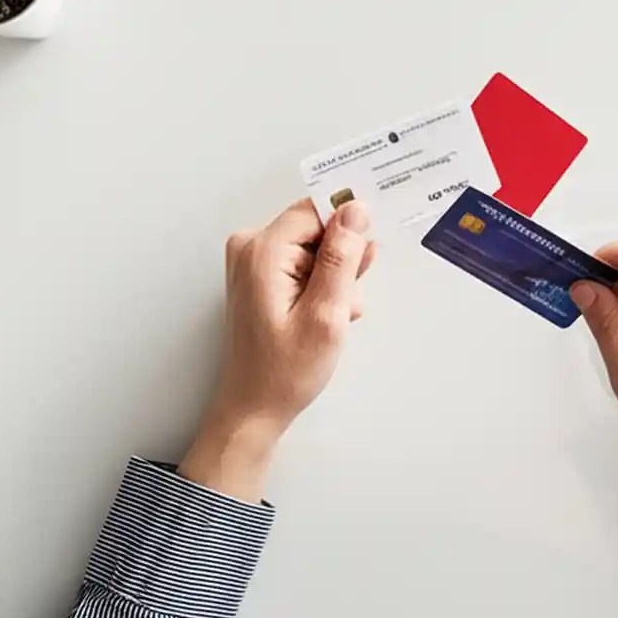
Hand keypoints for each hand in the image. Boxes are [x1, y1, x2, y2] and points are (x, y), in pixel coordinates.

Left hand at [180, 199, 375, 501]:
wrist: (254, 408)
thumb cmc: (285, 371)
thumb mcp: (326, 314)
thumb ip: (342, 258)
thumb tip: (356, 210)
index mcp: (262, 251)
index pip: (317, 210)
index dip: (347, 228)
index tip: (367, 249)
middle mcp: (250, 248)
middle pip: (315, 228)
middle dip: (343, 258)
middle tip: (349, 298)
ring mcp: (252, 263)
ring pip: (313, 248)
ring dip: (335, 277)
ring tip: (337, 314)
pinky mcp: (259, 277)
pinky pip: (302, 263)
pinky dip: (321, 285)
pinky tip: (328, 314)